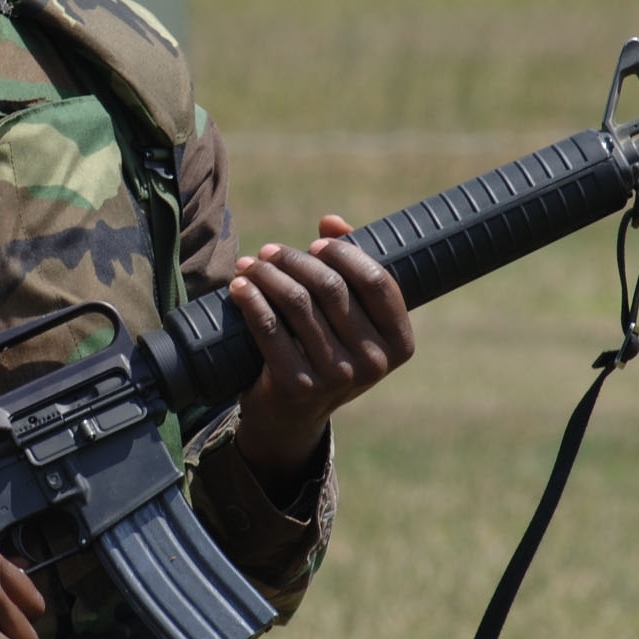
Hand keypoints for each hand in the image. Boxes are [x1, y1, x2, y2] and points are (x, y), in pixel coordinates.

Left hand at [230, 214, 414, 490]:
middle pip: (332, 288)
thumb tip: (331, 222)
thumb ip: (348, 268)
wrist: (292, 415)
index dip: (345, 254)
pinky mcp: (297, 385)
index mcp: (399, 344)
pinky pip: (269, 328)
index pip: (378, 282)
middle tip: (269, 252)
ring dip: (267, 275)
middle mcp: (373, 363)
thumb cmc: (325, 351)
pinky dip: (251, 300)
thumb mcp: (348, 318)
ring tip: (250, 265)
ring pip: (297, 303)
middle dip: (295, 260)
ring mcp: (336, 377)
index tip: (315, 244)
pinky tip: (239, 287)